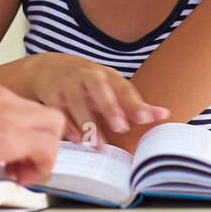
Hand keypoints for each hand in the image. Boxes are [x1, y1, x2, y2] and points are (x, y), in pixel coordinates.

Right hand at [0, 75, 65, 185]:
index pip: (23, 106)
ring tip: (20, 173)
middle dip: (41, 141)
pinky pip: (47, 148)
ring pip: (53, 127)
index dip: (25, 129)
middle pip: (46, 114)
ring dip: (43, 153)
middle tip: (20, 163)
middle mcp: (2, 96)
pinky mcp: (11, 137)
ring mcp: (9, 114)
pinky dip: (42, 166)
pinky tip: (20, 178)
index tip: (11, 150)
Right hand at [25, 52, 168, 147]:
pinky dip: (66, 125)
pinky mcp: (49, 93)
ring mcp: (66, 83)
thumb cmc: (86, 82)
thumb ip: (133, 103)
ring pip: (76, 101)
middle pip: (97, 87)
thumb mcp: (109, 87)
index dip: (133, 102)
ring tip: (99, 145)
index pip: (121, 87)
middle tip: (121, 128)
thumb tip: (163, 114)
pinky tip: (76, 140)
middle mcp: (85, 75)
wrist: (47, 67)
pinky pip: (57, 109)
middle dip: (109, 107)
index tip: (146, 118)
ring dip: (87, 123)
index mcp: (104, 74)